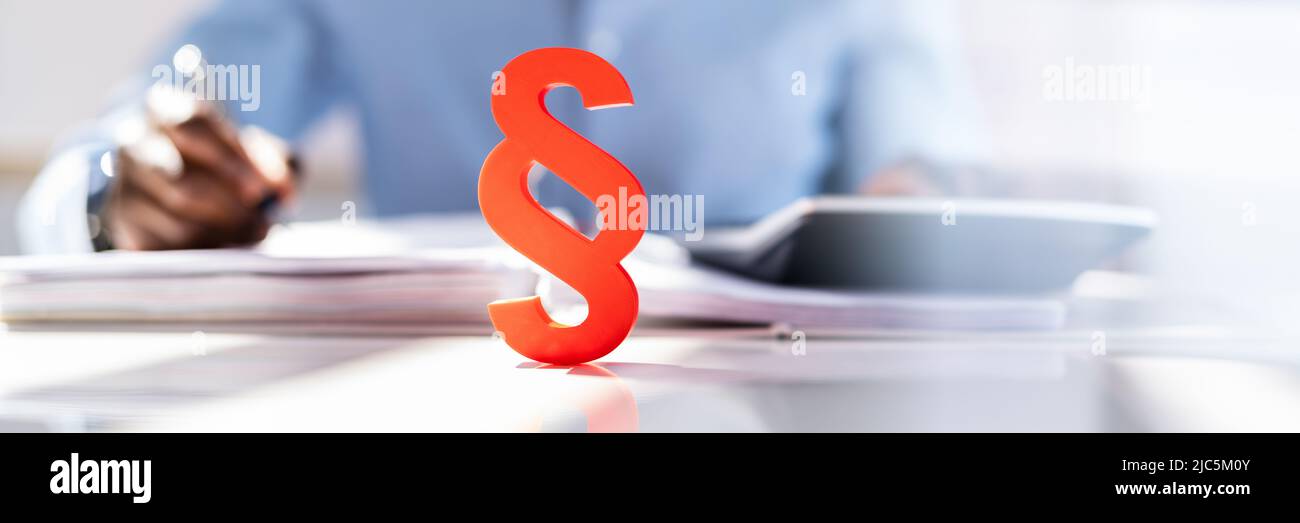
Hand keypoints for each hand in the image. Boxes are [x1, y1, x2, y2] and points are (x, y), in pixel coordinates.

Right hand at [106, 89, 294, 250]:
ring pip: (174, 216)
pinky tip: (225, 241)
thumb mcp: (249, 150)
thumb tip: (282, 190)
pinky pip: (166, 244)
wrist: (175, 186)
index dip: (234, 158)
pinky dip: (203, 247)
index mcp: (164, 108)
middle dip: (229, 204)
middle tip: (262, 220)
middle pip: (180, 178)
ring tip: (252, 231)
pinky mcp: (125, 224)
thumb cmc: (220, 161)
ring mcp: (124, 184)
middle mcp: (134, 141)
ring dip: (222, 229)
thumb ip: (272, 161)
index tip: (263, 189)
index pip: (194, 123)